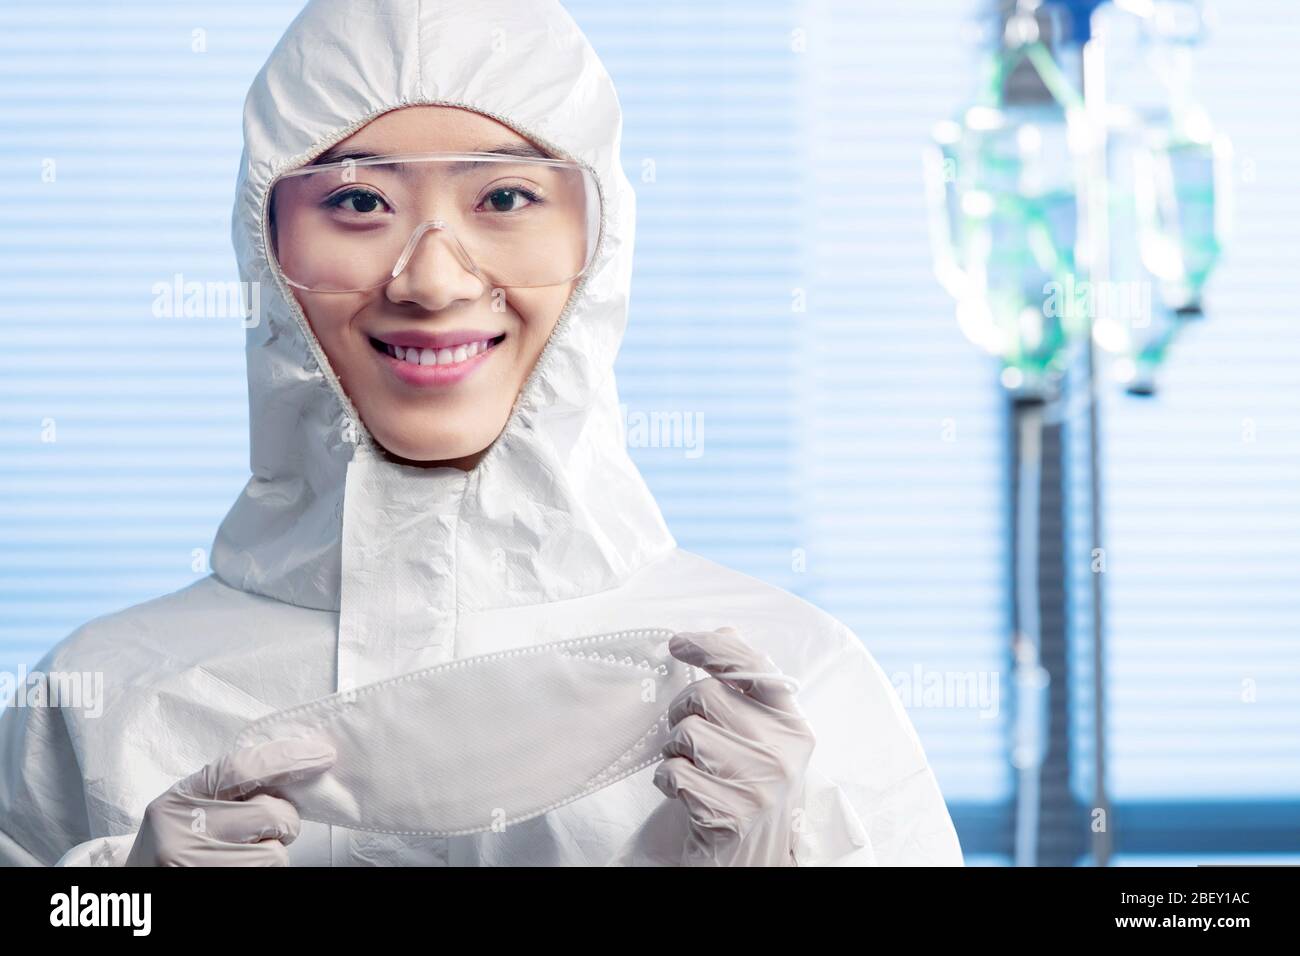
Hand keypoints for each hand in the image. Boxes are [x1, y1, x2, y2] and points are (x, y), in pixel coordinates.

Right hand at [125, 736, 335, 866]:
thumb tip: (291, 770)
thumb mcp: (185, 808)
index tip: (319, 756)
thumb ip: (227, 789)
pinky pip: (268, 873)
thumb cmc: (172, 848)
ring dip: (273, 851)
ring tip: (247, 853)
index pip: (239, 768)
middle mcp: (181, 832)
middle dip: (284, 820)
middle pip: (268, 812)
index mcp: (176, 800)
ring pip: (275, 853)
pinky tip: (242, 865)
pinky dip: (265, 869)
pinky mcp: (214, 883)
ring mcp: (194, 864)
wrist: (140, 891)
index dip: (285, 758)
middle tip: (270, 828)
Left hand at [654, 627, 814, 865]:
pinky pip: (674, 772)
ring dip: (673, 751)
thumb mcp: (759, 740)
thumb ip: (745, 690)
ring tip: (690, 769)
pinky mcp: (731, 812)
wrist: (749, 862)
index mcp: (794, 726)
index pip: (753, 667)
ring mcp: (761, 784)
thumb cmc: (747, 791)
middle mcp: (784, 752)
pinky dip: (666, 780)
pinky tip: (683, 793)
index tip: (678, 643)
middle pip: (706, 696)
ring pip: (686, 732)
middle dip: (680, 711)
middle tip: (684, 736)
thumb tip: (727, 632)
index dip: (711, 647)